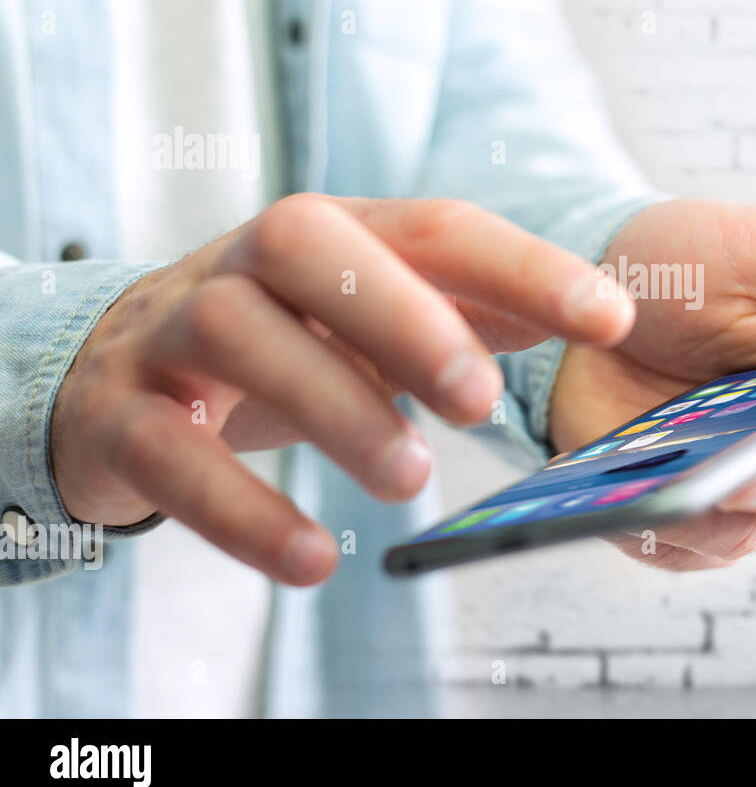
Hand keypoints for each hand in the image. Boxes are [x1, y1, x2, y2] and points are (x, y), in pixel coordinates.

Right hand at [51, 194, 633, 583]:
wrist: (110, 371)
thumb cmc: (283, 341)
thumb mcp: (374, 314)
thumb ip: (475, 310)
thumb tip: (602, 313)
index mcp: (333, 235)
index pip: (434, 227)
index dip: (525, 267)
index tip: (613, 318)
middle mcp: (246, 264)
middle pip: (307, 243)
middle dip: (401, 314)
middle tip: (481, 400)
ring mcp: (173, 330)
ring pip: (237, 335)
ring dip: (334, 407)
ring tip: (410, 480)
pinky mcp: (120, 414)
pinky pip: (168, 453)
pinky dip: (242, 510)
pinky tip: (313, 560)